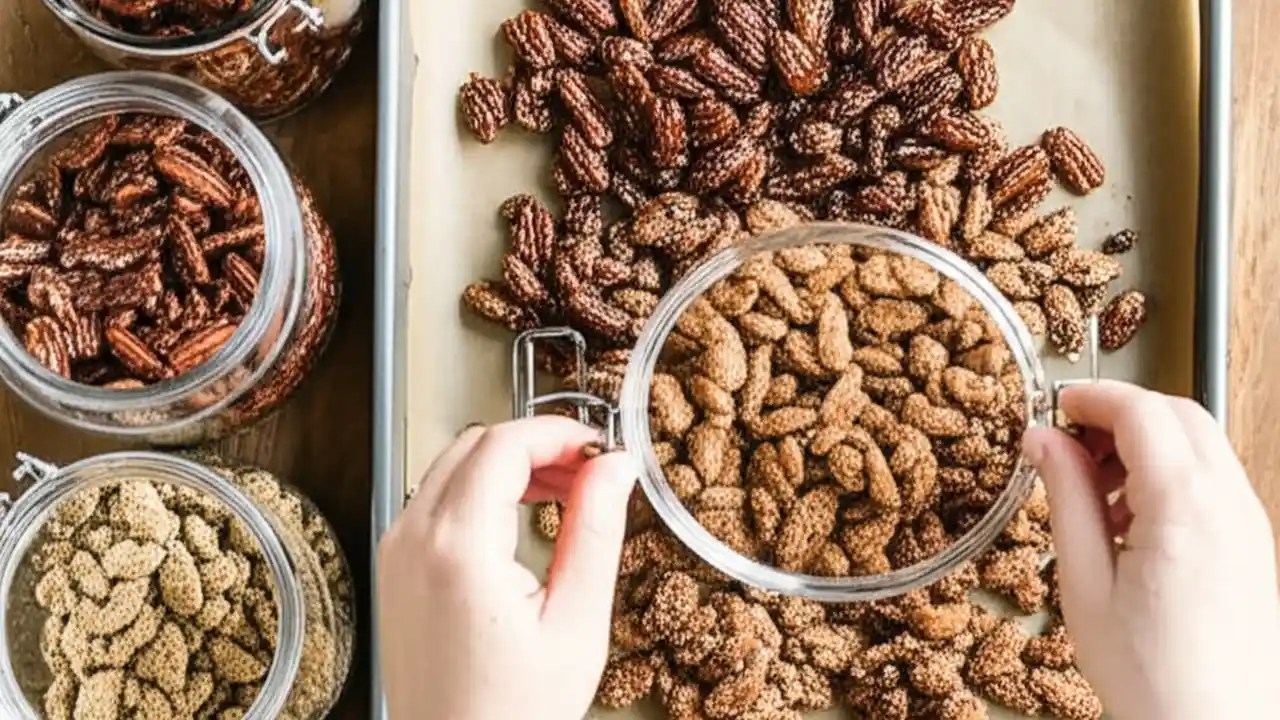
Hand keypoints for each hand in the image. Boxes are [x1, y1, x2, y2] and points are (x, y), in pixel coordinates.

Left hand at [377, 416, 637, 719]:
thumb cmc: (514, 711)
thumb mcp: (577, 622)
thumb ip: (596, 532)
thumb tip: (614, 466)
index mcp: (459, 548)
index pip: (505, 444)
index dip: (558, 432)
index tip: (599, 447)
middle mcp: (413, 539)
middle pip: (475, 443)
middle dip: (536, 444)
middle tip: (589, 472)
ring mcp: (396, 552)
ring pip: (451, 464)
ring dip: (507, 464)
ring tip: (563, 495)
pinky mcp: (394, 568)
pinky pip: (435, 498)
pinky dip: (479, 491)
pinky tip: (519, 519)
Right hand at [1024, 382, 1279, 719]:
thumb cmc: (1154, 677)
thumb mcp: (1084, 583)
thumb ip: (1066, 498)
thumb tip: (1043, 440)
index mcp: (1185, 508)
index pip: (1142, 411)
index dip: (1092, 397)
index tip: (1053, 404)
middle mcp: (1230, 505)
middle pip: (1179, 413)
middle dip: (1120, 412)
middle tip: (1068, 439)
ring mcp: (1250, 523)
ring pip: (1200, 442)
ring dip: (1146, 442)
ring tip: (1096, 489)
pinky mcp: (1254, 544)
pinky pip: (1213, 479)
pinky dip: (1170, 474)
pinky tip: (1132, 519)